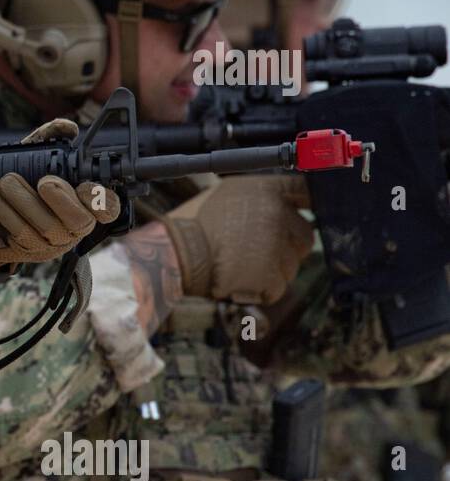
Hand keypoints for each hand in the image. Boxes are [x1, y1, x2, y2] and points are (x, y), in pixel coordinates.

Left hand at [0, 119, 121, 268]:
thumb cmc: (22, 186)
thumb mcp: (35, 159)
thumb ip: (52, 138)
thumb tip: (68, 127)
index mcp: (84, 206)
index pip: (109, 209)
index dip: (103, 200)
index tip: (85, 185)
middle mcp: (73, 228)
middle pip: (80, 221)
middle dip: (61, 198)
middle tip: (44, 181)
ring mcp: (51, 242)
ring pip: (45, 225)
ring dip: (22, 198)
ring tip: (6, 181)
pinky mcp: (28, 250)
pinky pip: (20, 231)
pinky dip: (4, 209)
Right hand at [161, 174, 313, 304]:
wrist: (172, 254)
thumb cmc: (190, 227)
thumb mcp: (224, 195)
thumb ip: (258, 200)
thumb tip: (283, 209)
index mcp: (265, 190)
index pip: (306, 192)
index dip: (309, 205)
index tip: (307, 212)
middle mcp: (276, 214)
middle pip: (304, 237)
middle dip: (286, 248)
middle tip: (254, 252)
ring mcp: (276, 245)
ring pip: (291, 266)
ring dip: (272, 271)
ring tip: (239, 265)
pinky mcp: (270, 274)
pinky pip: (277, 287)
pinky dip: (260, 290)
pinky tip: (238, 280)